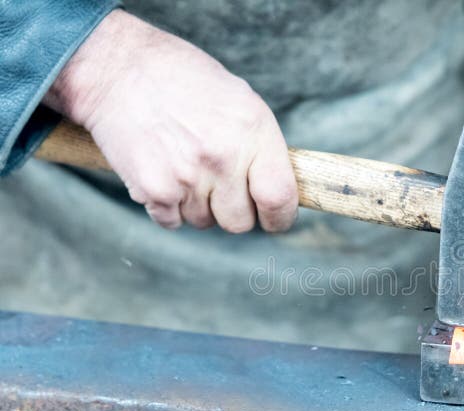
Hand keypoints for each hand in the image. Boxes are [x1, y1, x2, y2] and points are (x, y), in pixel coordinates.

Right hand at [43, 9, 296, 232]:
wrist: (117, 67)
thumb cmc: (182, 80)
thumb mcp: (239, 99)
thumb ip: (261, 146)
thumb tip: (279, 190)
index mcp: (253, 132)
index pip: (280, 198)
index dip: (279, 217)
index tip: (273, 218)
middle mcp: (224, 158)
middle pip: (240, 222)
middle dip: (232, 210)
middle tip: (217, 183)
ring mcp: (188, 177)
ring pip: (204, 222)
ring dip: (196, 204)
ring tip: (183, 164)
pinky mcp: (154, 190)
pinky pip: (171, 222)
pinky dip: (167, 206)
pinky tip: (162, 171)